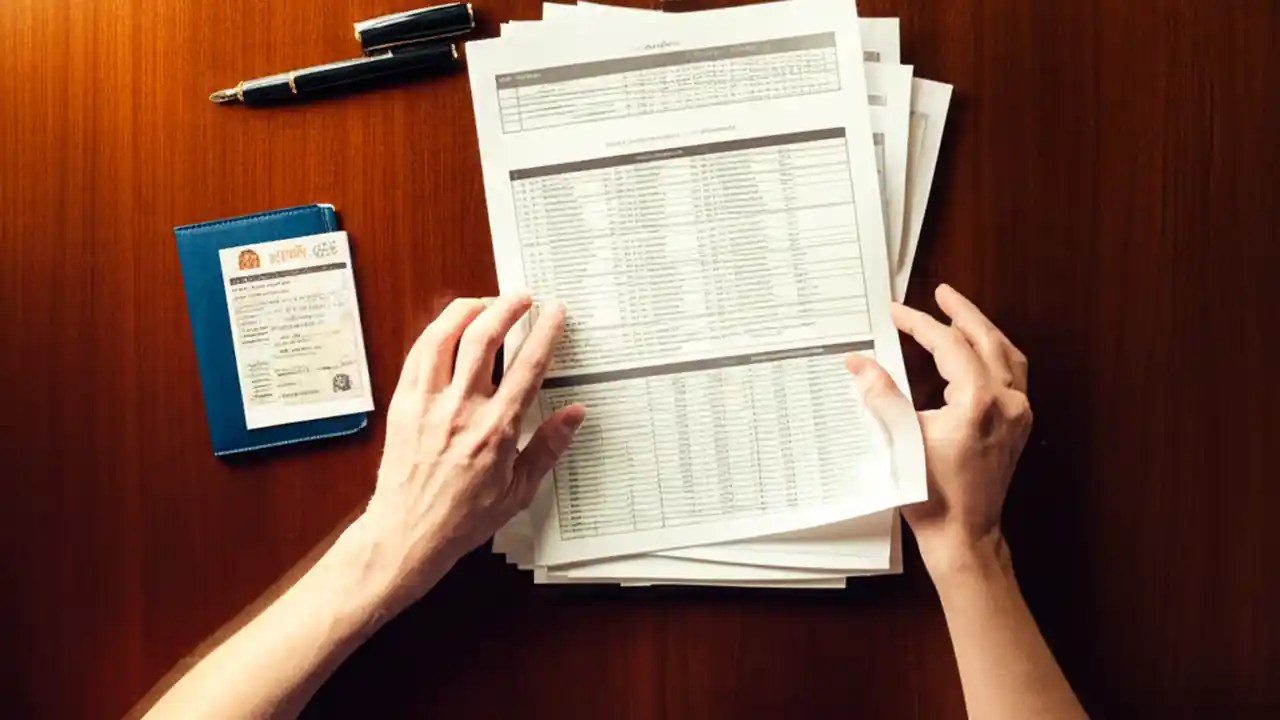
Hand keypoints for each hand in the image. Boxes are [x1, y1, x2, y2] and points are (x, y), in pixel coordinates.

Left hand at [360, 295, 585, 605]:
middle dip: (507, 307)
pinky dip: (436, 332)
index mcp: (495, 431)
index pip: (527, 368)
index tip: (555, 314)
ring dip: (467, 309)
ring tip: (485, 301)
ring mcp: (427, 404)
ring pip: (444, 336)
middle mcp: (460, 410)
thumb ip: (548, 446)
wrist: (408, 533)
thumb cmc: (463, 518)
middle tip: (522, 296)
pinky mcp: (403, 404)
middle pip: (484, 339)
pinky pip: (418, 354)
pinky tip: (450, 327)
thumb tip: (575, 413)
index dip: (544, 334)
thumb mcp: (519, 490)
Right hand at [846, 284, 1031, 578]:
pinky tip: (979, 352)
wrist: (964, 535)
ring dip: (983, 330)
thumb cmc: (932, 496)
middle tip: (941, 293)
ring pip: (1006, 355)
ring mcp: (1018, 414)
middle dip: (962, 313)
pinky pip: (1013, 375)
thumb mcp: (900, 441)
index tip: (897, 313)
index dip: (920, 324)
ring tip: (960, 313)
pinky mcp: (1019, 426)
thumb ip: (881, 395)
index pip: (949, 346)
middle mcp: (1006, 403)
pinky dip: (995, 354)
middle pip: (986, 340)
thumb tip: (859, 363)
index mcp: (978, 403)